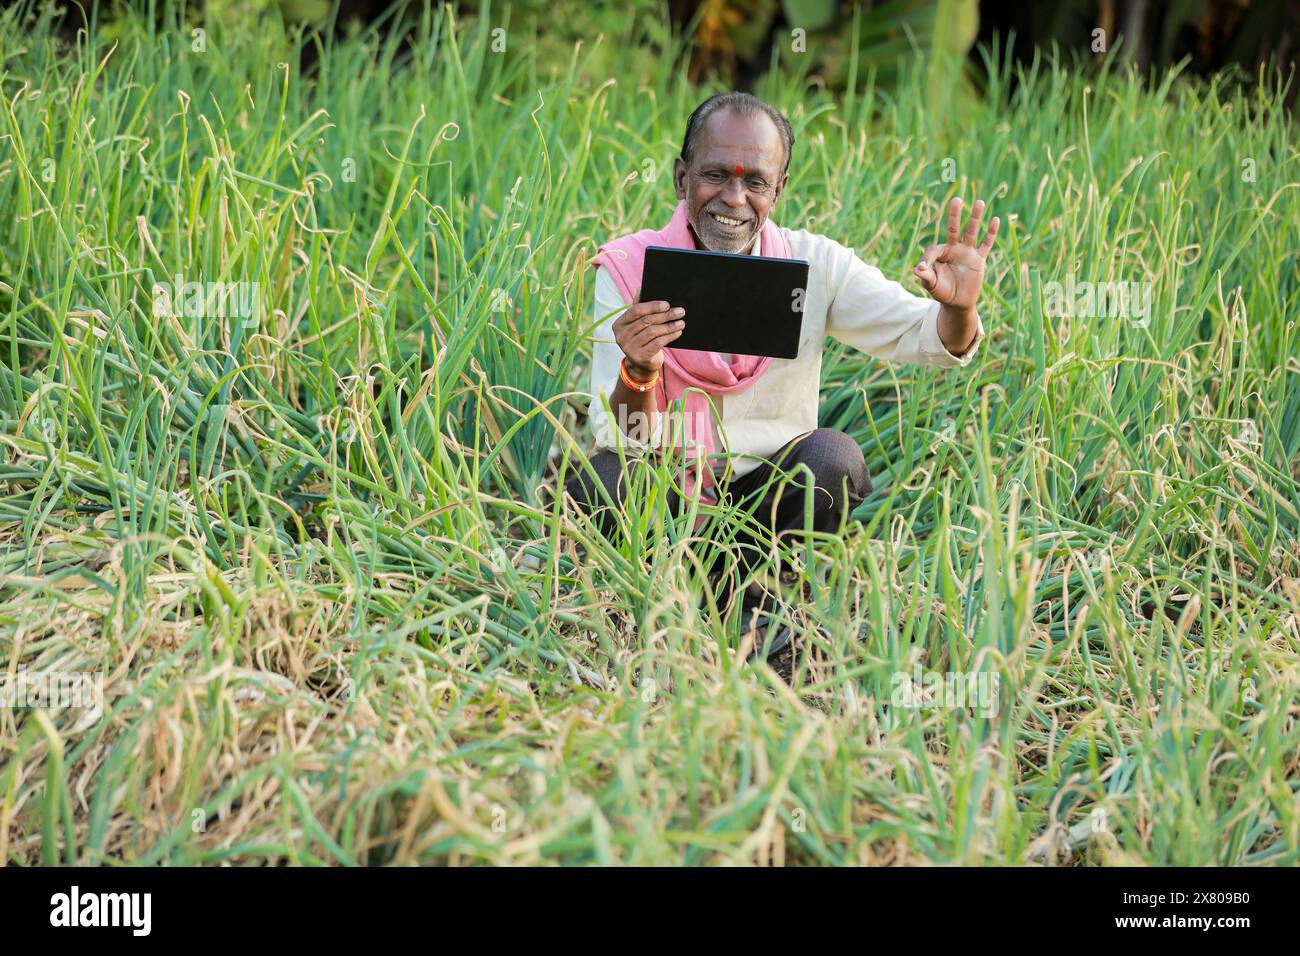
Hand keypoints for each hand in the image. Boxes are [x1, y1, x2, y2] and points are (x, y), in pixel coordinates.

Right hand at [613, 294, 685, 378]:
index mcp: (619, 324)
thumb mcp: (637, 324)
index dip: (652, 306)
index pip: (635, 311)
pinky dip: (669, 336)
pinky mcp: (639, 357)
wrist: (641, 365)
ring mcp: (628, 348)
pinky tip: (677, 332)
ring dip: (669, 326)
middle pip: (646, 321)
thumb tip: (641, 288)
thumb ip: (639, 307)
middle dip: (665, 315)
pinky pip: (657, 343)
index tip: (667, 304)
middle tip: (680, 311)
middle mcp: (621, 336)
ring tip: (681, 322)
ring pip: (652, 332)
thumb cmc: (642, 339)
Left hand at [913, 198, 998, 312]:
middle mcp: (953, 249)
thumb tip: (916, 269)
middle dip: (954, 215)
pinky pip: (985, 244)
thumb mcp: (932, 286)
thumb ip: (926, 277)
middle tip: (956, 200)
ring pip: (971, 232)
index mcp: (939, 255)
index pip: (934, 249)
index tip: (922, 269)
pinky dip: (991, 233)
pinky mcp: (979, 259)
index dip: (928, 259)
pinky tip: (995, 220)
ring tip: (979, 202)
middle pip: (953, 229)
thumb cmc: (942, 292)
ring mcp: (967, 252)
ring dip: (975, 218)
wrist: (958, 302)